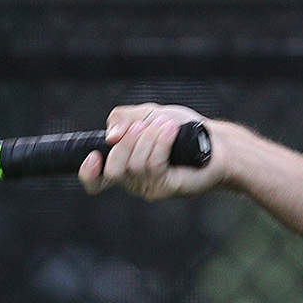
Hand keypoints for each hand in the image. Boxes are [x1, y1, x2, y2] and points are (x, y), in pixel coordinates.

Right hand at [78, 103, 220, 200]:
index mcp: (123, 164)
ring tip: (166, 125)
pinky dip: (161, 142)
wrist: (213, 139)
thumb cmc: (181, 129)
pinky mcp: (167, 187)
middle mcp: (133, 181)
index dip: (88, 174)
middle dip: (127, 142)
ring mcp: (150, 187)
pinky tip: (171, 131)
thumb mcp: (146, 114)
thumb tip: (111, 137)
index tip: (93, 157)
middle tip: (144, 126)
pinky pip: (154, 165)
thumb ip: (122, 119)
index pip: (96, 181)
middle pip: (114, 169)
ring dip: (149, 138)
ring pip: (135, 165)